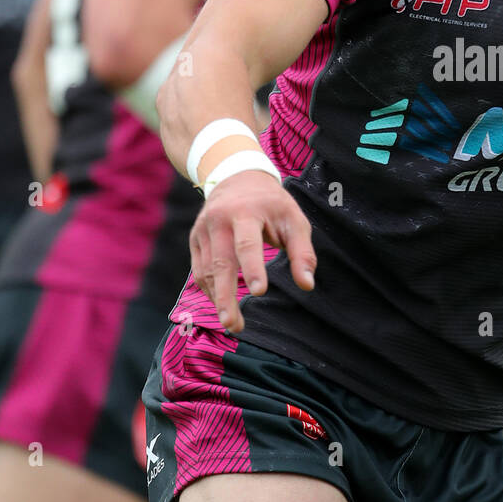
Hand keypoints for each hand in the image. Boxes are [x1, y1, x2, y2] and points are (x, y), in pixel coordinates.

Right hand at [189, 170, 315, 333]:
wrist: (236, 177)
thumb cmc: (271, 203)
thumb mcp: (293, 219)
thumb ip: (302, 251)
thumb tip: (307, 285)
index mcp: (245, 212)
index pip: (247, 243)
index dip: (253, 268)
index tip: (259, 292)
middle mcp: (218, 220)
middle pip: (220, 263)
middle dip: (226, 296)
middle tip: (234, 324)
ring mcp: (203, 230)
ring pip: (206, 271)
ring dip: (218, 299)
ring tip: (232, 322)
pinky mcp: (195, 239)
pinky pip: (199, 270)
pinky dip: (210, 290)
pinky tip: (222, 304)